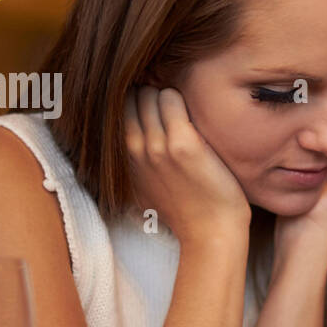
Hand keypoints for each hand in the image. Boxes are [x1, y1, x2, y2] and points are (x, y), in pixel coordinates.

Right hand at [124, 86, 250, 243]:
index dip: (135, 102)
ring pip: (151, 94)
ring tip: (184, 110)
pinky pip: (172, 98)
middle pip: (131, 97)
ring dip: (168, 95)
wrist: (211, 232)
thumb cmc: (184, 210)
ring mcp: (158, 146)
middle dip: (150, 95)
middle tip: (171, 106)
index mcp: (123, 160)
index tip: (154, 107)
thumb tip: (130, 142)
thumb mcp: (144, 189)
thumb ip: (133, 165)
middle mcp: (135, 150)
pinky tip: (196, 111)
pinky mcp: (183, 143)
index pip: (116, 110)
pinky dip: (182, 97)